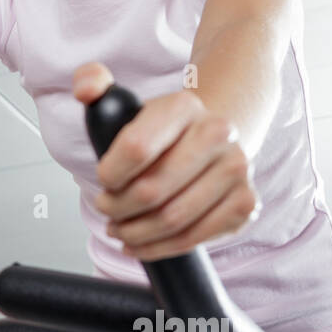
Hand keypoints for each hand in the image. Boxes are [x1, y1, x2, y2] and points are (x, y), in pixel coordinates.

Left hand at [73, 62, 259, 261]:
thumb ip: (92, 83)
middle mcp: (218, 134)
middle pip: (152, 190)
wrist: (210, 140)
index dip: (109, 173)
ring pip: (172, 219)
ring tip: (118, 227)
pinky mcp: (245, 204)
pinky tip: (141, 242)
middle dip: (117, 207)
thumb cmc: (160, 131)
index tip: (103, 179)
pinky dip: (160, 248)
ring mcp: (237, 170)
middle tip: (106, 208)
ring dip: (135, 232)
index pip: (135, 148)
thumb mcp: (124, 102)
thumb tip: (86, 90)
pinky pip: (194, 238)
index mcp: (183, 106)